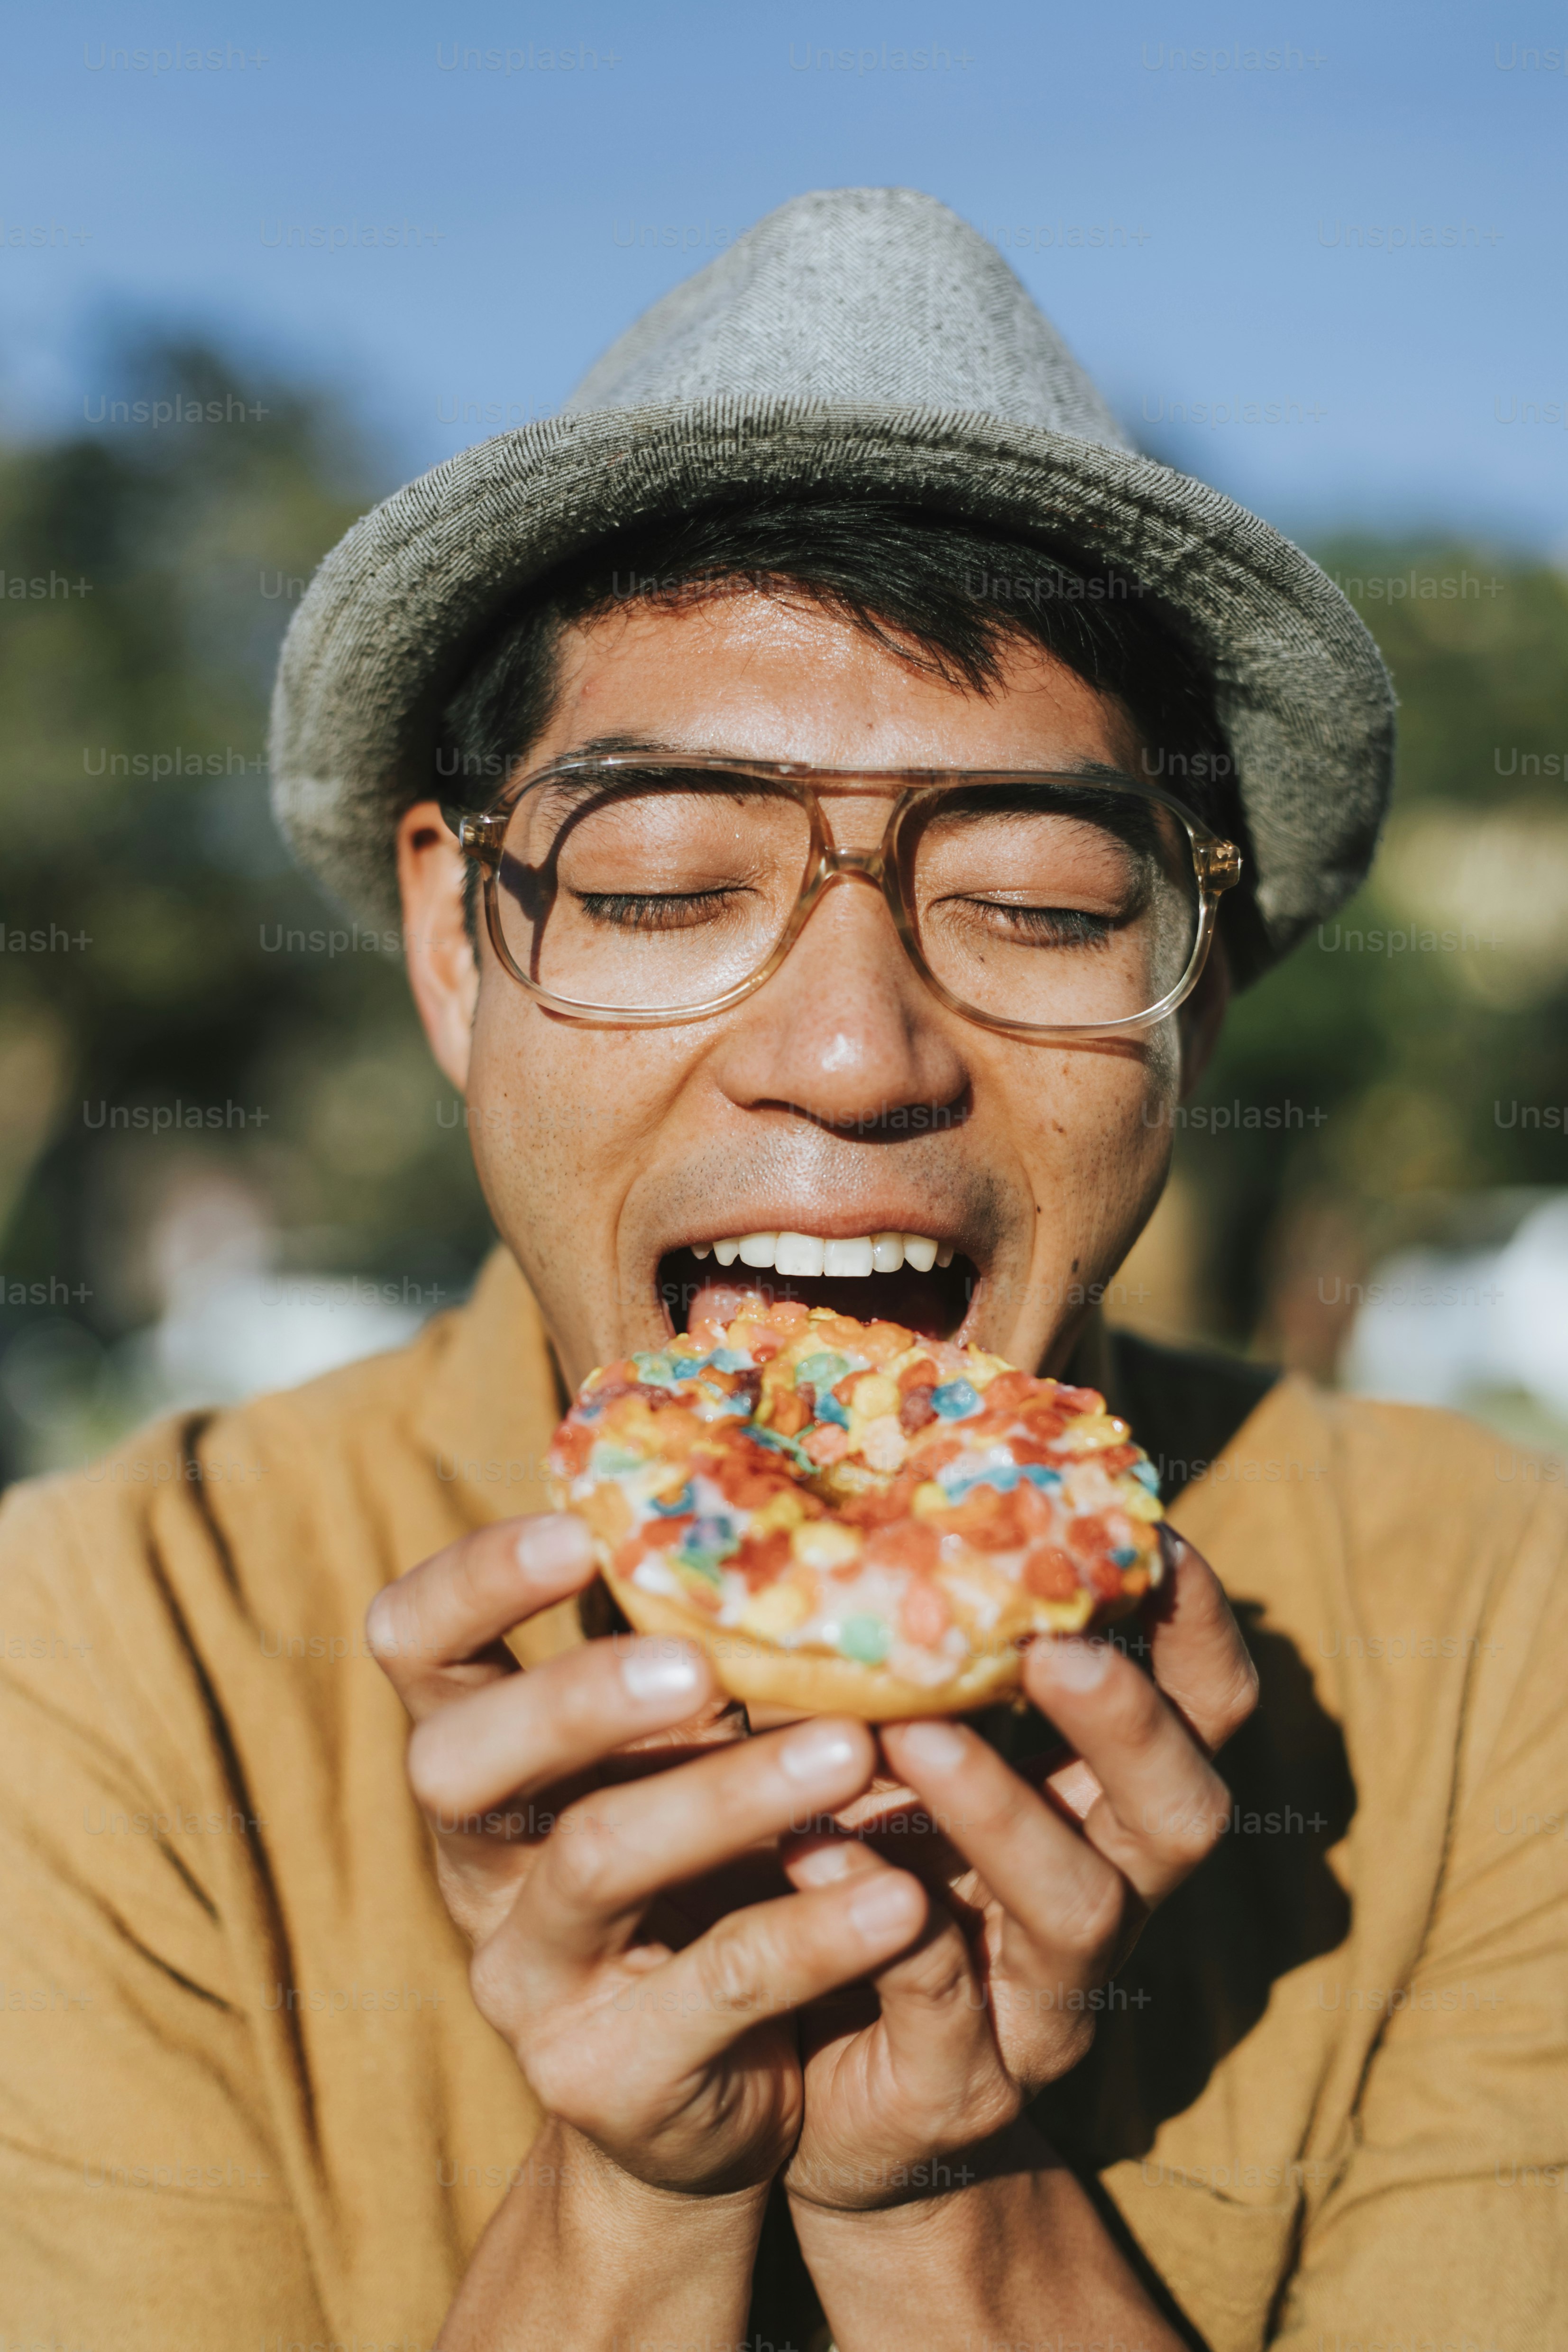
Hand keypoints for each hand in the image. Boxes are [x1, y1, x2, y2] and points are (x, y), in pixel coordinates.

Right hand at [366, 1512, 931, 2197]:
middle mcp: (480, 1864)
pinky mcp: (605, 2075)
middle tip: (698, 1665)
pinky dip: (813, 1933)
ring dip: (724, 1798)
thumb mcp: (679, 1764)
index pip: (414, 1645)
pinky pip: (712, 1987)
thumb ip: (696, 1663)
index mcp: (485, 1760)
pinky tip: (899, 1897)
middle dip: (572, 1699)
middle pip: (461, 1762)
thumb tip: (794, 1511)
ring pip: (594, 1861)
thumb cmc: (708, 1869)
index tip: (574, 1531)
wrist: (714, 2096)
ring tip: (848, 1750)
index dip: (471, 1582)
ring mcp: (527, 1978)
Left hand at [778, 1531, 1257, 2213]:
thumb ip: (914, 1661)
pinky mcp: (960, 2084)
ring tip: (913, 1736)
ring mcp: (1042, 2003)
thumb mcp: (895, 1753)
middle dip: (1129, 1722)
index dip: (1197, 1626)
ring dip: (1003, 1812)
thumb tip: (868, 1491)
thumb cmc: (853, 1867)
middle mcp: (1107, 1899)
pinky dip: (892, 1926)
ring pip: (1080, 1910)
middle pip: (1184, 1814)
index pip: (1205, 1713)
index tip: (1158, 1532)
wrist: (795, 2070)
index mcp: (1104, 1807)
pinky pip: (945, 2003)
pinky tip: (817, 1850)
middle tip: (1051, 1646)